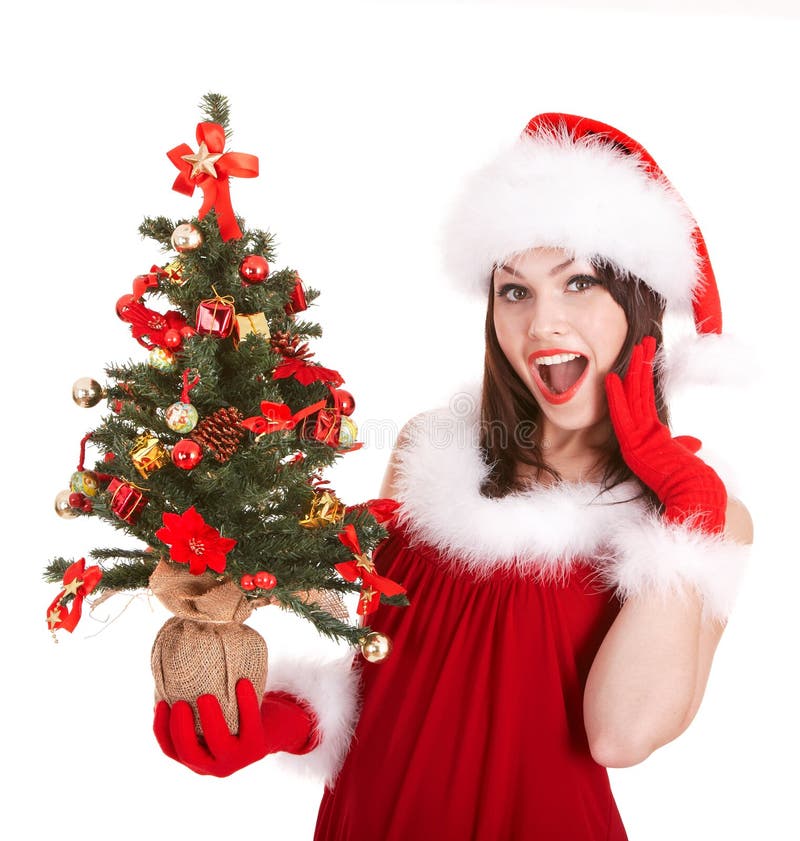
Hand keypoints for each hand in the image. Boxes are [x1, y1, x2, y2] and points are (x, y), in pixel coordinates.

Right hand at [153, 678, 318, 776]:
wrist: (279, 729)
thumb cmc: (238, 716)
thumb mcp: (214, 715)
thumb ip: (194, 706)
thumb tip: (170, 673)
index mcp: (198, 758)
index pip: (170, 750)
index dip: (161, 729)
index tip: (161, 703)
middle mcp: (214, 765)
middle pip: (189, 752)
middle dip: (181, 728)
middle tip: (180, 702)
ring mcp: (237, 759)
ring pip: (218, 743)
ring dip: (210, 719)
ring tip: (205, 696)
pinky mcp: (257, 747)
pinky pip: (250, 724)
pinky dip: (246, 702)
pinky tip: (243, 682)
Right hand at [605, 336, 726, 532]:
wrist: (689, 491)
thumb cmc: (687, 477)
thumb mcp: (684, 456)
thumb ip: (682, 445)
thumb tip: (692, 442)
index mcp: (647, 436)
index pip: (642, 400)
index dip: (642, 377)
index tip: (643, 356)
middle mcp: (636, 435)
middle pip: (637, 392)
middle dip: (641, 366)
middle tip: (645, 341)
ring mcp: (634, 438)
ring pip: (633, 397)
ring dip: (636, 371)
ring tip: (640, 347)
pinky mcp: (633, 444)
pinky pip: (622, 415)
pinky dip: (617, 397)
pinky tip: (613, 379)